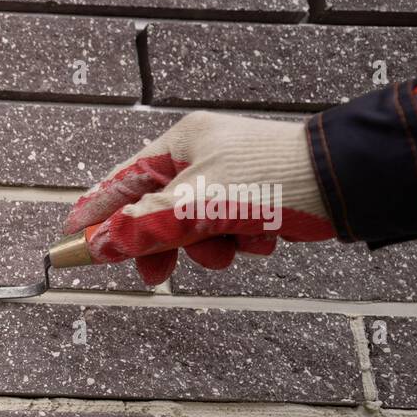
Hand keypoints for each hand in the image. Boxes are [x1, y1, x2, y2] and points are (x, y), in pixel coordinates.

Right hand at [63, 111, 336, 284]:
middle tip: (155, 273)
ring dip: (206, 247)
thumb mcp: (195, 205)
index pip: (120, 182)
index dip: (95, 213)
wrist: (345, 182)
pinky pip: (224, 232)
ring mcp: (227, 179)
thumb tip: (98, 245)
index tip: (71, 241)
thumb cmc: (272, 178)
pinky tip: (259, 239)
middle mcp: (201, 157)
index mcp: (180, 143)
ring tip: (228, 249)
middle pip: (155, 211)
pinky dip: (237, 242)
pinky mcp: (253, 200)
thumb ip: (142, 227)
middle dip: (163, 244)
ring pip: (191, 228)